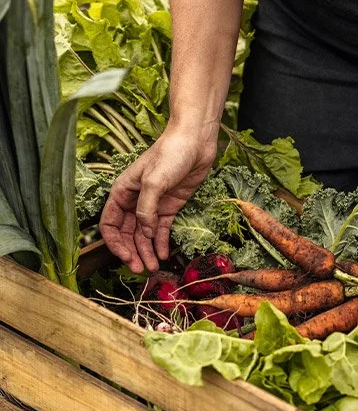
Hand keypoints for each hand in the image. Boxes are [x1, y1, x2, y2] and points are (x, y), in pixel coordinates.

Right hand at [99, 127, 215, 272]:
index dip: (115, 243)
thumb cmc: (170, 153)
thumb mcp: (154, 181)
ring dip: (147, 251)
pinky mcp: (169, 206)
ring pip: (144, 234)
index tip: (126, 257)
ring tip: (154, 267)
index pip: (110, 223)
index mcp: (122, 191)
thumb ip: (146, 208)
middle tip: (141, 269)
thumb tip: (144, 232)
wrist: (195, 142)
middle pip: (127, 233)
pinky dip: (161, 243)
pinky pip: (161, 229)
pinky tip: (164, 255)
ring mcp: (153, 205)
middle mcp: (135, 200)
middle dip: (132, 252)